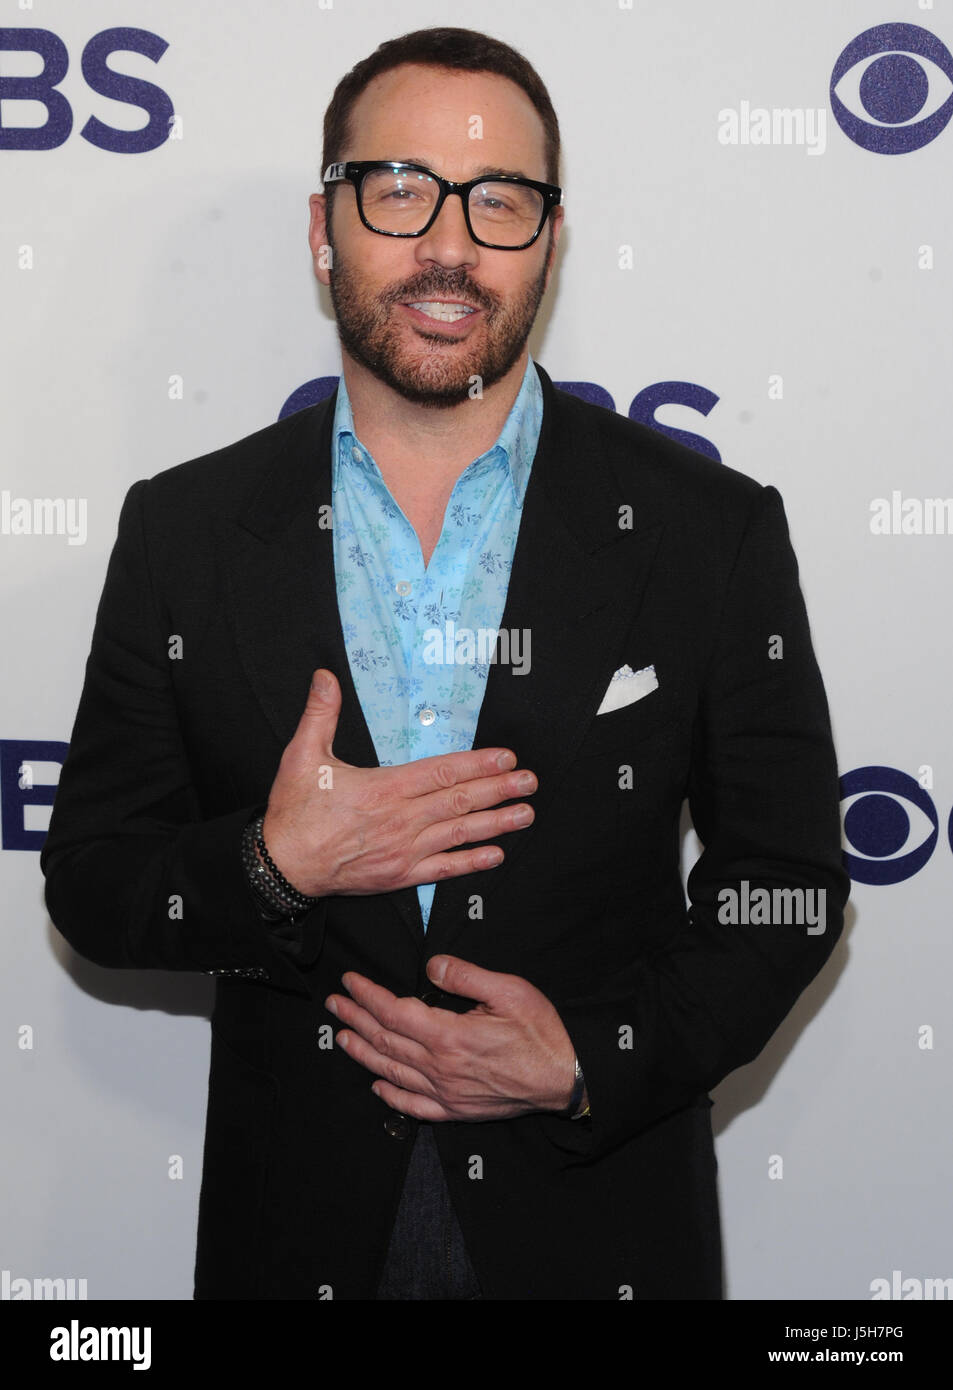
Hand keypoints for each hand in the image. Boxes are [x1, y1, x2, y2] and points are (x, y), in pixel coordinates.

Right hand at [262, 669, 536, 897]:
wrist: (281, 866)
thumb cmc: (294, 812)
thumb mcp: (301, 756)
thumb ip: (320, 715)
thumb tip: (325, 678)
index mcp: (384, 789)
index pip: (441, 772)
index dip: (477, 765)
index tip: (506, 758)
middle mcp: (401, 820)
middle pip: (459, 802)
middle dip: (498, 790)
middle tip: (530, 781)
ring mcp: (403, 851)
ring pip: (459, 834)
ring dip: (496, 823)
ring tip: (525, 813)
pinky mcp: (399, 875)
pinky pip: (443, 869)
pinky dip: (471, 862)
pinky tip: (496, 854)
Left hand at [325, 954, 576, 1121]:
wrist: (566, 1077)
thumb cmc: (542, 1032)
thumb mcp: (508, 991)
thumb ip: (465, 976)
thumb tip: (432, 966)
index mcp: (450, 1036)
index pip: (394, 1013)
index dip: (367, 996)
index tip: (350, 982)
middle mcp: (441, 1068)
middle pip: (385, 1042)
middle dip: (356, 1020)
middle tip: (334, 1005)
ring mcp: (447, 1093)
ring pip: (392, 1073)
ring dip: (363, 1053)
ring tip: (342, 1038)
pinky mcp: (457, 1110)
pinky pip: (414, 1107)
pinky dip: (391, 1096)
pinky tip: (378, 1087)